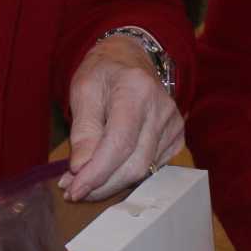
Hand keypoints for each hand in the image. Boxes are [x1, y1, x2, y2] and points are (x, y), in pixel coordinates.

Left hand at [59, 35, 181, 200]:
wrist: (131, 59)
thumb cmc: (103, 73)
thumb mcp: (83, 91)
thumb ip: (82, 131)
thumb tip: (80, 169)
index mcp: (136, 90)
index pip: (119, 143)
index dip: (97, 173)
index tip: (74, 191)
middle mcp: (162, 109)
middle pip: (134, 164)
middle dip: (102, 184)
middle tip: (73, 189)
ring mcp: (174, 125)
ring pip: (143, 171)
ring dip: (111, 183)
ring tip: (85, 179)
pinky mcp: (177, 139)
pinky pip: (151, 168)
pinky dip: (126, 175)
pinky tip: (108, 169)